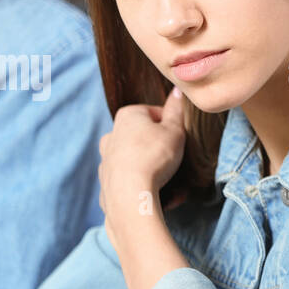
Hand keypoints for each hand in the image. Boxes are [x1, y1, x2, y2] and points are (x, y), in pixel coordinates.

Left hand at [98, 85, 185, 248]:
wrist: (129, 195)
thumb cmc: (153, 157)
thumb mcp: (174, 130)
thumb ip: (176, 110)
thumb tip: (178, 91)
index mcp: (127, 116)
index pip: (156, 114)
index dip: (173, 127)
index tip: (182, 140)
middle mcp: (112, 135)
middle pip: (146, 140)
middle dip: (165, 152)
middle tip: (180, 164)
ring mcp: (107, 159)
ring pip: (140, 162)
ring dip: (159, 172)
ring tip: (177, 187)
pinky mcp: (107, 182)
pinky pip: (133, 181)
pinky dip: (146, 186)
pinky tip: (163, 197)